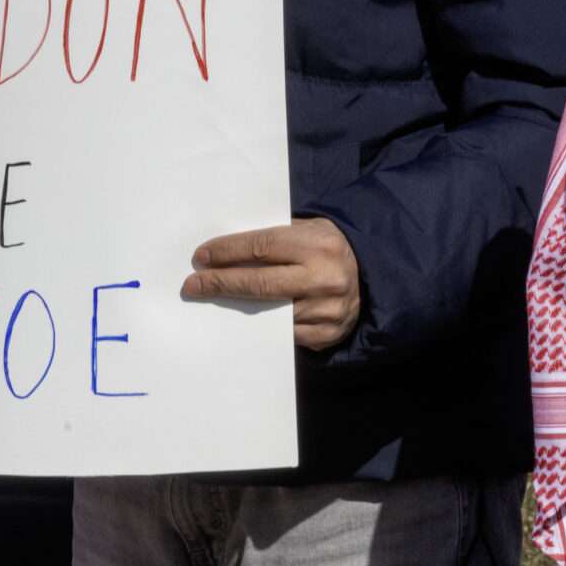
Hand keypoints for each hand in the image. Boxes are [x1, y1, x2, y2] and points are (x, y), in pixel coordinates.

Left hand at [184, 217, 363, 351]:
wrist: (372, 275)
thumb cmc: (327, 248)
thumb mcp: (310, 230)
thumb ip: (276, 238)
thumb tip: (224, 251)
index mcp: (319, 244)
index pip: (262, 246)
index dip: (227, 252)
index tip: (201, 257)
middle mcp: (325, 278)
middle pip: (259, 284)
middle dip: (220, 283)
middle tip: (192, 285)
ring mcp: (327, 310)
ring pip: (268, 313)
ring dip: (236, 309)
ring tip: (211, 302)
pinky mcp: (327, 334)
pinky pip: (284, 334)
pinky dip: (262, 327)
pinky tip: (245, 322)